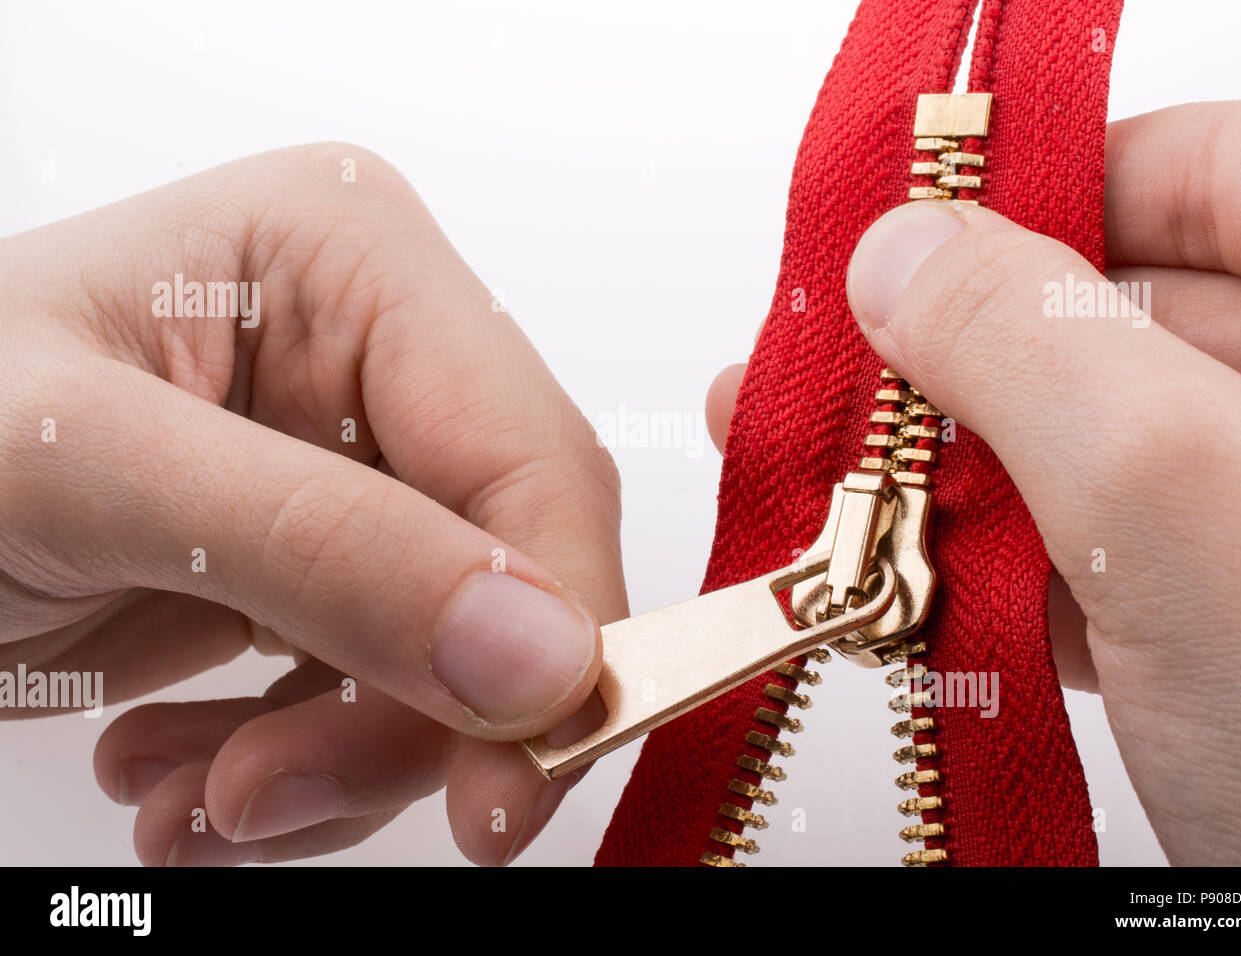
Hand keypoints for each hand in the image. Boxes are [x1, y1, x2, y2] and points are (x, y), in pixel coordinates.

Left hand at [0, 144, 625, 864]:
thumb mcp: (85, 472)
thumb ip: (322, 549)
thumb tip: (545, 654)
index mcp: (354, 260)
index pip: (532, 458)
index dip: (555, 630)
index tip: (504, 788)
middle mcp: (382, 355)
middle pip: (511, 570)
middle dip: (411, 718)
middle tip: (273, 800)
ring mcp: (360, 466)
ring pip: (461, 659)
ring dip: (341, 763)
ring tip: (197, 801)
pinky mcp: (330, 564)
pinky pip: (388, 696)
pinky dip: (305, 769)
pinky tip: (186, 776)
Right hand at [710, 102, 1240, 865]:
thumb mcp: (1189, 508)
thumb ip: (1035, 347)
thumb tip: (904, 257)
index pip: (1210, 176)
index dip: (1048, 188)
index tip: (909, 235)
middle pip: (1131, 318)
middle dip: (962, 358)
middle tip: (838, 379)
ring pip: (1098, 453)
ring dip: (959, 477)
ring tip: (835, 490)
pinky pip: (1106, 562)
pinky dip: (1002, 573)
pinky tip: (911, 587)